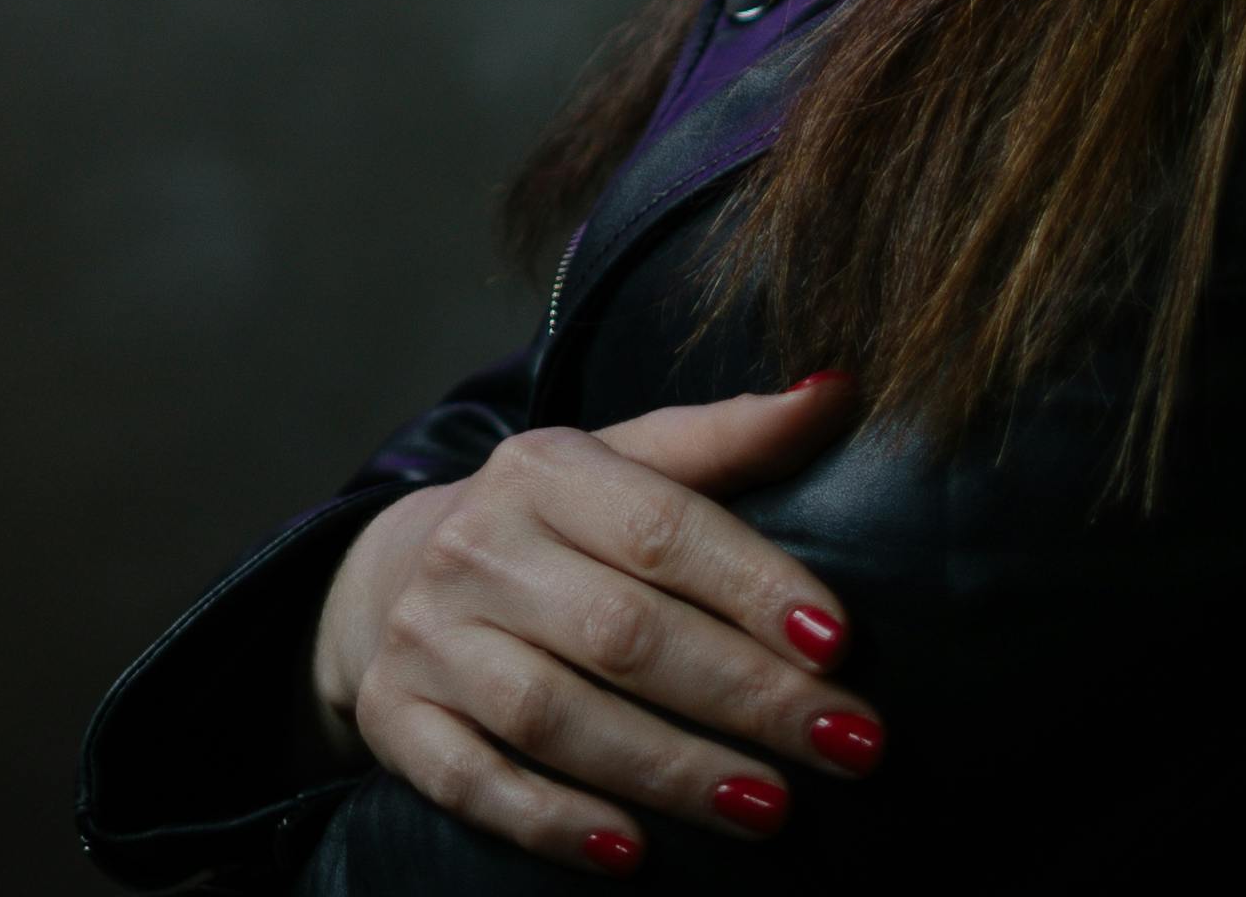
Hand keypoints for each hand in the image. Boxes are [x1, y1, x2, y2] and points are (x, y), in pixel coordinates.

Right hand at [305, 376, 885, 873]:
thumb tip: (841, 394)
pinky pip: (472, 780)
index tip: (840, 643)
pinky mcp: (395, 718)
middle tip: (850, 746)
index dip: (753, 584)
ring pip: (553, 714)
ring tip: (771, 807)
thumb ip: (728, 440)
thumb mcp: (627, 465)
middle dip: (746, 695)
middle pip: (622, 631)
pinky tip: (631, 854)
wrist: (396, 572)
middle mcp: (475, 547)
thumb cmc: (556, 526)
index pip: (660, 526)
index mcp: (541, 469)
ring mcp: (427, 637)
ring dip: (670, 769)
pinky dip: (551, 821)